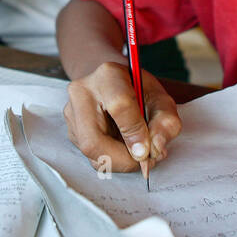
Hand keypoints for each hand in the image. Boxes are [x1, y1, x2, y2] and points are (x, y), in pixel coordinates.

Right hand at [63, 62, 181, 174]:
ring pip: (91, 153)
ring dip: (118, 161)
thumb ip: (165, 121)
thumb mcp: (160, 99)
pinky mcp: (70, 130)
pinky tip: (120, 146)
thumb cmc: (138, 90)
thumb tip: (155, 149)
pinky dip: (110, 159)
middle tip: (143, 160)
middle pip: (93, 141)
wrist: (113, 84)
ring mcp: (71, 113)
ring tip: (133, 149)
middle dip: (123, 159)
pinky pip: (90, 157)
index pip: (119, 106)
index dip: (136, 133)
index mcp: (108, 75)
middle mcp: (82, 92)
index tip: (148, 150)